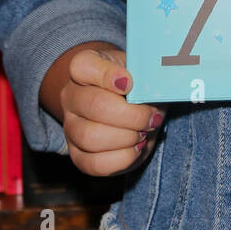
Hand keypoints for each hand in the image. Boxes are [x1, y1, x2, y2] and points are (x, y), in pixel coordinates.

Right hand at [58, 46, 165, 176]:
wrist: (127, 105)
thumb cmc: (136, 84)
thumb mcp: (142, 70)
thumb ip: (147, 74)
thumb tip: (159, 87)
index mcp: (84, 67)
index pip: (83, 66)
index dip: (107, 75)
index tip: (130, 83)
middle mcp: (71, 96)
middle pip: (94, 106)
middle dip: (131, 115)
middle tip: (152, 117)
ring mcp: (71, 127)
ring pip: (91, 138)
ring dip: (127, 137)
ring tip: (144, 132)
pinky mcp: (78, 156)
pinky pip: (95, 164)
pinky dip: (123, 158)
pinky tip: (136, 147)